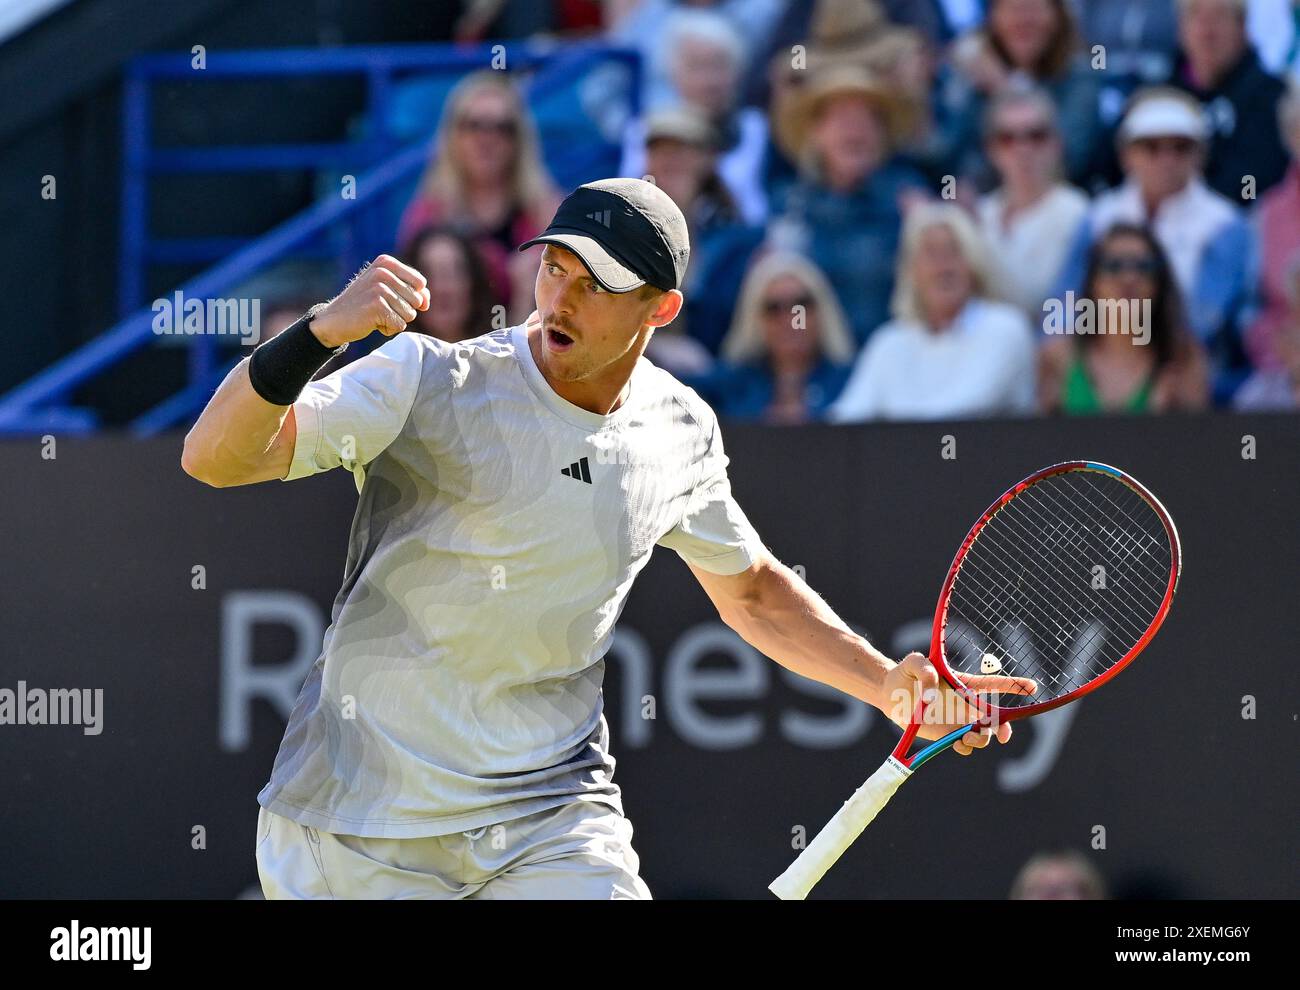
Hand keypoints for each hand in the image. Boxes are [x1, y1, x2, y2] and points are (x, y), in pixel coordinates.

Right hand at [309, 255, 430, 347]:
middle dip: (401, 310)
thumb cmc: (364, 305)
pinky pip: (400, 325)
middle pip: (417, 300)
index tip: (389, 297)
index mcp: (386, 262)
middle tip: (378, 308)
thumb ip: (413, 292)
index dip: (410, 297)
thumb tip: (425, 302)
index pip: (420, 283)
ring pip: (410, 314)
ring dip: (395, 320)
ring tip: (375, 315)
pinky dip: (388, 329)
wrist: (334, 320)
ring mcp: (379, 288)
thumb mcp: (388, 290)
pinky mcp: (377, 306)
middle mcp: (383, 272)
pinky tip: (372, 322)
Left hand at [881, 652, 1036, 754]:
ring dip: (982, 739)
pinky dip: (965, 747)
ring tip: (967, 737)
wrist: (890, 693)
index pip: (994, 683)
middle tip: (1004, 735)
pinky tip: (957, 743)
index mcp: (964, 683)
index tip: (1033, 686)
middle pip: (996, 717)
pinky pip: (963, 745)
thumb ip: (925, 670)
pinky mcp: (946, 734)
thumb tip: (931, 696)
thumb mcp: (915, 662)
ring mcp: (958, 720)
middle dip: (1006, 727)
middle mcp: (966, 703)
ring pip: (983, 735)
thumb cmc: (906, 673)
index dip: (1015, 685)